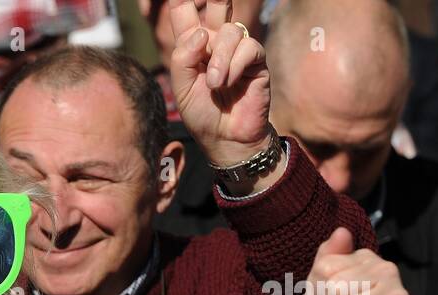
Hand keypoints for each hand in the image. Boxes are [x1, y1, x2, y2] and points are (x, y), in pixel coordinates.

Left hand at [168, 0, 270, 168]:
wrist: (225, 138)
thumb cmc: (202, 113)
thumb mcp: (181, 88)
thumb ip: (183, 59)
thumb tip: (199, 33)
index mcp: (192, 45)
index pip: (184, 12)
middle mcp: (214, 42)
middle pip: (216, 4)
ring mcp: (237, 49)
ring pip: (229, 31)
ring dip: (219, 59)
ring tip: (214, 84)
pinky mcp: (255, 60)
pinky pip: (247, 48)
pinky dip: (234, 66)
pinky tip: (228, 83)